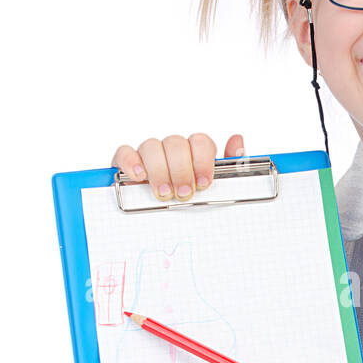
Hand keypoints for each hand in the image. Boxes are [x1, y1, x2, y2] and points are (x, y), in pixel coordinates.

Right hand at [111, 132, 246, 201]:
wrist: (160, 221)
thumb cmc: (189, 200)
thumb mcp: (212, 188)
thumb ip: (230, 166)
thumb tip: (238, 141)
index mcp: (193, 152)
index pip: (200, 142)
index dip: (202, 161)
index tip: (204, 183)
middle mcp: (171, 149)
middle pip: (177, 144)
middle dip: (182, 170)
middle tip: (184, 193)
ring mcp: (148, 154)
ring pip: (152, 146)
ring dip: (159, 170)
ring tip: (164, 193)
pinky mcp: (125, 162)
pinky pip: (124, 152)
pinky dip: (131, 162)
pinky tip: (139, 176)